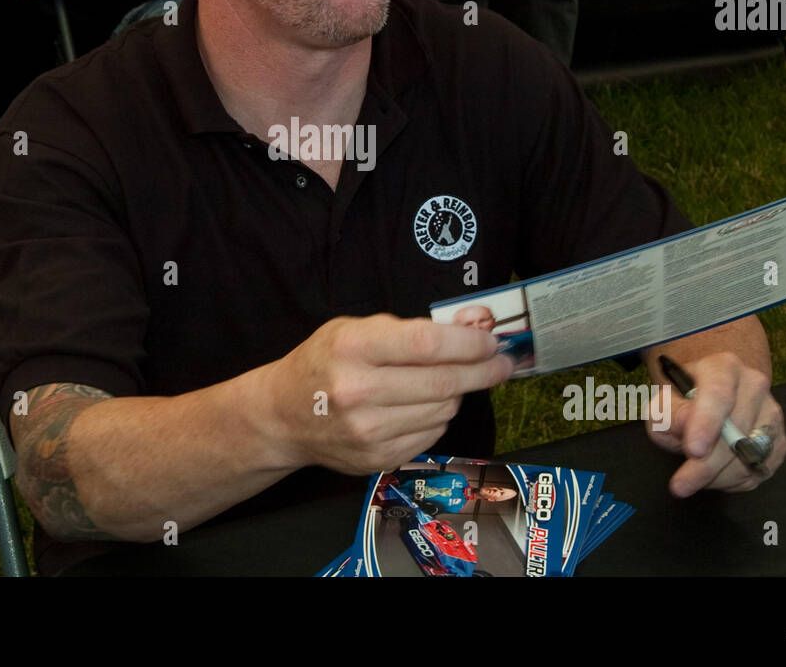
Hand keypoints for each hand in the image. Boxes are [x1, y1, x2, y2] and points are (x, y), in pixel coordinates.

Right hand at [261, 314, 515, 475]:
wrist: (283, 416)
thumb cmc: (324, 362)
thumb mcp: (355, 329)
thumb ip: (411, 328)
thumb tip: (472, 326)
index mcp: (352, 348)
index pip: (427, 344)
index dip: (469, 342)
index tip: (492, 340)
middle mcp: (358, 391)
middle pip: (443, 382)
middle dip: (483, 371)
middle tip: (502, 363)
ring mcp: (368, 431)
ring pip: (443, 410)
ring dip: (458, 394)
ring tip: (451, 381)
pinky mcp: (377, 458)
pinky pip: (431, 435)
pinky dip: (439, 418)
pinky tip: (426, 405)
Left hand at [646, 350, 785, 495]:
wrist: (709, 401)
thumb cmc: (684, 401)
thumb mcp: (663, 402)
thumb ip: (667, 413)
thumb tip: (686, 424)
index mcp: (723, 368)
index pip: (719, 394)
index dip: (707, 423)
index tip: (693, 450)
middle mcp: (754, 386)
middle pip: (735, 432)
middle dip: (706, 465)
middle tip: (681, 485)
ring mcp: (771, 414)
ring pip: (749, 457)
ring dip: (717, 476)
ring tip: (694, 475)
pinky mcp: (780, 441)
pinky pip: (760, 471)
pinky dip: (734, 481)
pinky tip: (715, 474)